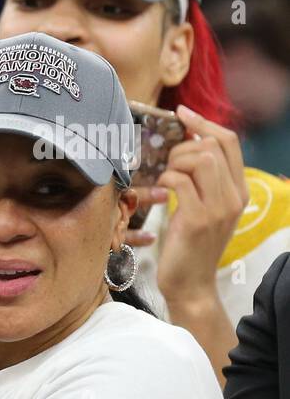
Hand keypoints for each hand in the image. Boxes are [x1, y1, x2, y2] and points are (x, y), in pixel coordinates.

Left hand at [149, 106, 246, 308]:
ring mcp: (218, 207)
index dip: (203, 123)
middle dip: (183, 147)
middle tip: (169, 166)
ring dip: (174, 162)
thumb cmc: (189, 245)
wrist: (191, 284)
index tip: (181, 114)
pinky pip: (180, 181)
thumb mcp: (203, 208)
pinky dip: (164, 180)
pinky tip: (160, 192)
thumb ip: (203, 180)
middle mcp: (234, 196)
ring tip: (165, 180)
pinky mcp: (197, 219)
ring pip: (200, 158)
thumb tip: (188, 146)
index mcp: (239, 190)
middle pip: (212, 145)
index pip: (229, 142)